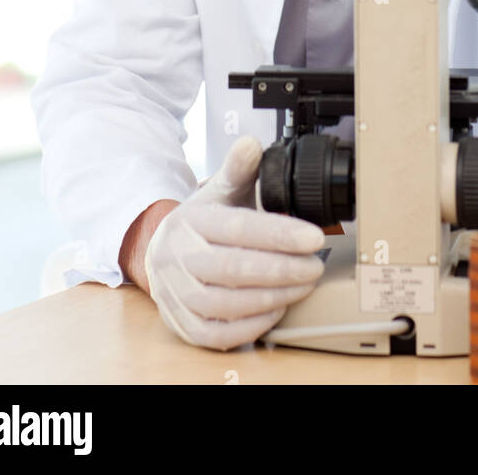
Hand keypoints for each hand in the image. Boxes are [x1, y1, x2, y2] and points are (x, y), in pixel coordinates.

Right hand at [144, 136, 325, 349]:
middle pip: (235, 268)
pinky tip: (277, 309)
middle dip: (284, 268)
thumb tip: (250, 144)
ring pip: (227, 303)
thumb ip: (238, 168)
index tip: (314, 237)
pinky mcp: (182, 324)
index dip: (279, 234)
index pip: (238, 228)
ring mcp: (176, 295)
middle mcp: (177, 258)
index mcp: (190, 221)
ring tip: (304, 284)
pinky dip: (251, 326)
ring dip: (274, 296)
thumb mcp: (218, 190)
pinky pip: (217, 334)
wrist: (161, 253)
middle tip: (316, 265)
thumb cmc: (201, 223)